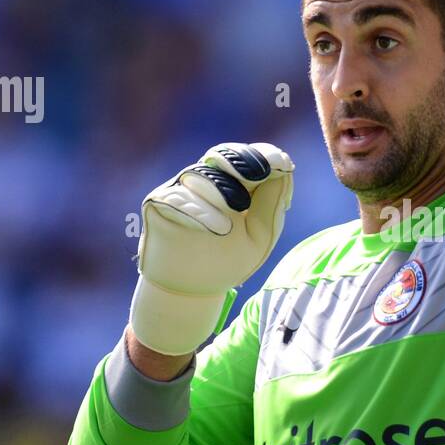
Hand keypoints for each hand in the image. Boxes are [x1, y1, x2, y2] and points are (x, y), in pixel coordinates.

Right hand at [128, 142, 293, 355]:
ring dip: (222, 190)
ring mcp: (180, 189)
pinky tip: (219, 227)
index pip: (249, 158)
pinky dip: (200, 211)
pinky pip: (179, 198)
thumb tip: (285, 166)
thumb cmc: (228, 259)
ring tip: (238, 206)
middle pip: (224, 157)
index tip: (284, 163)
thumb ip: (272, 204)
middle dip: (244, 161)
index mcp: (233, 184)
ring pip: (202, 176)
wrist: (190, 289)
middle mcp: (205, 181)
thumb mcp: (261, 235)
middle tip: (261, 172)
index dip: (265, 156)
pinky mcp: (159, 201)